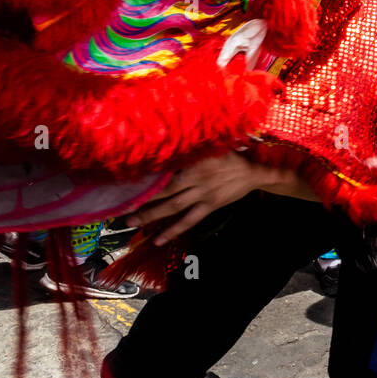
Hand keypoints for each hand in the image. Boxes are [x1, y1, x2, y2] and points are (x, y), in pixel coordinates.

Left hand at [126, 152, 315, 245]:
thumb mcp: (213, 143)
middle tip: (121, 208)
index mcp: (195, 161)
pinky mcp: (209, 206)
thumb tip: (168, 138)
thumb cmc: (231, 154)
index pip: (166, 168)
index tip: (126, 179)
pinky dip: (173, 230)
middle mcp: (196, 178)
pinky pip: (188, 220)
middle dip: (143, 200)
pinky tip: (158, 239)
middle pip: (164, 191)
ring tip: (132, 222)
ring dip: (152, 215)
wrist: (255, 171)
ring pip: (173, 207)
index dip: (147, 175)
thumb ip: (193, 145)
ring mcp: (202, 194)